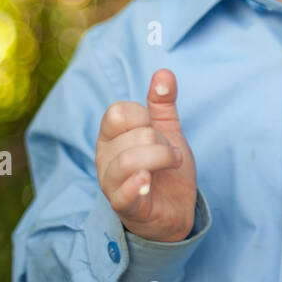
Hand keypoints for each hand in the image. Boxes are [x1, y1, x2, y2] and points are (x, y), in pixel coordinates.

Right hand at [96, 68, 196, 242]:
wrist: (176, 207)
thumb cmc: (164, 167)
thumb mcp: (167, 129)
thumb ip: (163, 102)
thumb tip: (164, 73)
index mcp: (111, 135)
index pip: (119, 112)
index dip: (145, 116)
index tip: (157, 129)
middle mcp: (105, 158)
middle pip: (134, 135)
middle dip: (162, 141)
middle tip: (172, 154)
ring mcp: (112, 183)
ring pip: (128, 161)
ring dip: (161, 158)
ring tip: (173, 163)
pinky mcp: (125, 207)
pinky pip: (123, 194)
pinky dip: (137, 184)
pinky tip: (149, 182)